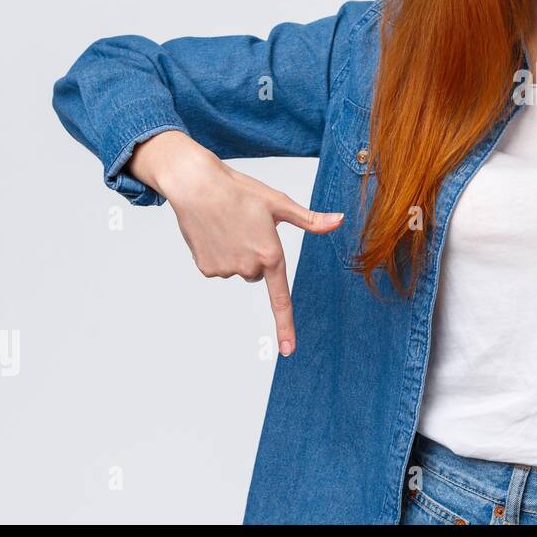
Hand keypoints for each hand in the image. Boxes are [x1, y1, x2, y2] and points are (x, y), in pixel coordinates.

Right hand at [135, 132, 343, 356]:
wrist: (196, 186)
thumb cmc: (240, 191)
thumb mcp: (279, 204)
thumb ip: (311, 220)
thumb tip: (339, 220)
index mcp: (270, 254)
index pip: (280, 298)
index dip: (286, 326)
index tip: (288, 350)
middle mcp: (248, 267)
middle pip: (260, 273)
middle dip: (257, 255)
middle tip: (247, 228)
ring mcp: (225, 270)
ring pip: (240, 270)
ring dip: (237, 253)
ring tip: (228, 226)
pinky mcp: (207, 269)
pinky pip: (220, 269)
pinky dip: (219, 254)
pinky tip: (214, 233)